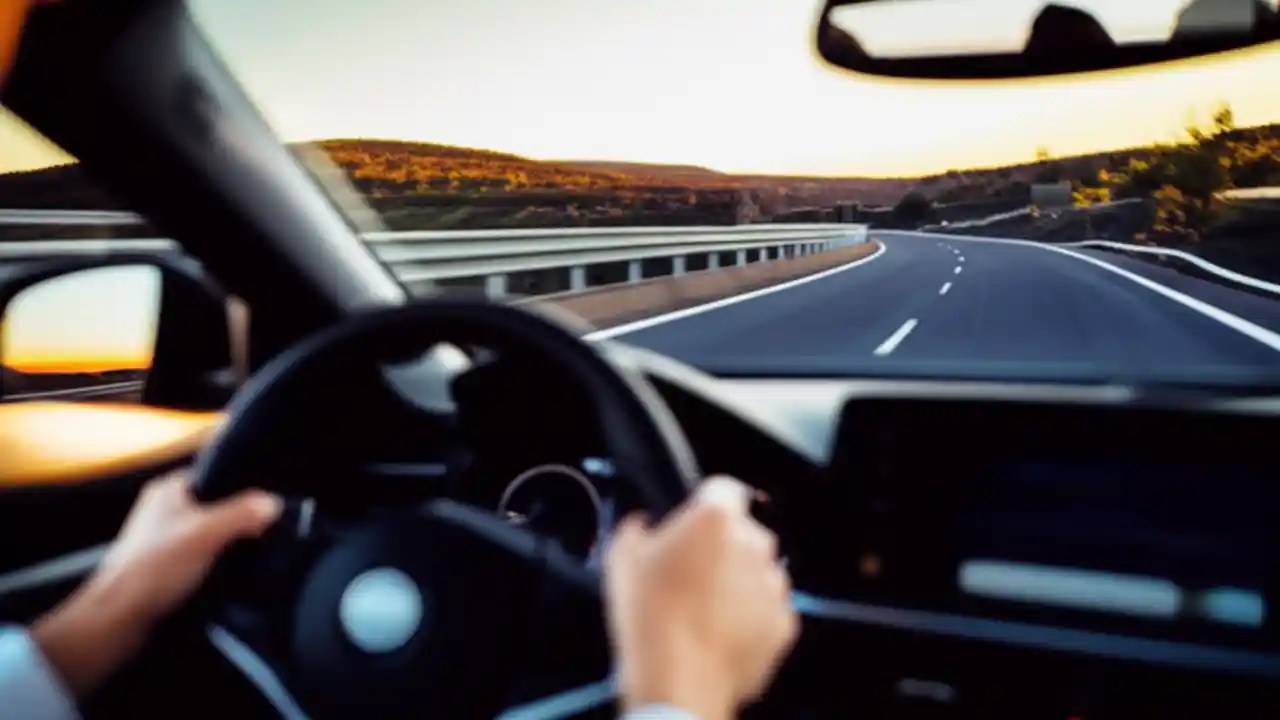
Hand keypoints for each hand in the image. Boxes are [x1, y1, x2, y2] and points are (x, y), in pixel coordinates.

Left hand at [33, 471, 281, 697]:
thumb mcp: (207, 534)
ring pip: (212, 531)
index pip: (218, 472)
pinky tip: (234, 572)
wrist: (119, 619)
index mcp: (169, 489)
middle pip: (218, 504)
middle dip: (242, 517)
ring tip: (255, 551)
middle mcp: (165, 509)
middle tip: (268, 529)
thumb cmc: (154, 569)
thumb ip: (243, 513)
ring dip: (231, 542)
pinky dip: (219, 561)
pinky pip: (204, 555)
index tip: (270, 502)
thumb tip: (274, 503)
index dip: (246, 485)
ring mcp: (164, 538)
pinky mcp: (167, 565)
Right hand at [605, 476, 797, 719]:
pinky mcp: (783, 623)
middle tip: (689, 573)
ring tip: (702, 610)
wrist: (677, 681)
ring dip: (737, 583)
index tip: (692, 522)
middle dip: (722, 547)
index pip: (723, 488)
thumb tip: (643, 526)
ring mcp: (773, 585)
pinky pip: (767, 610)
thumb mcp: (622, 560)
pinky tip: (718, 632)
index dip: (704, 504)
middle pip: (743, 532)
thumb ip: (638, 529)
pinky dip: (750, 617)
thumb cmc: (649, 618)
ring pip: (758, 572)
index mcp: (715, 518)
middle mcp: (754, 544)